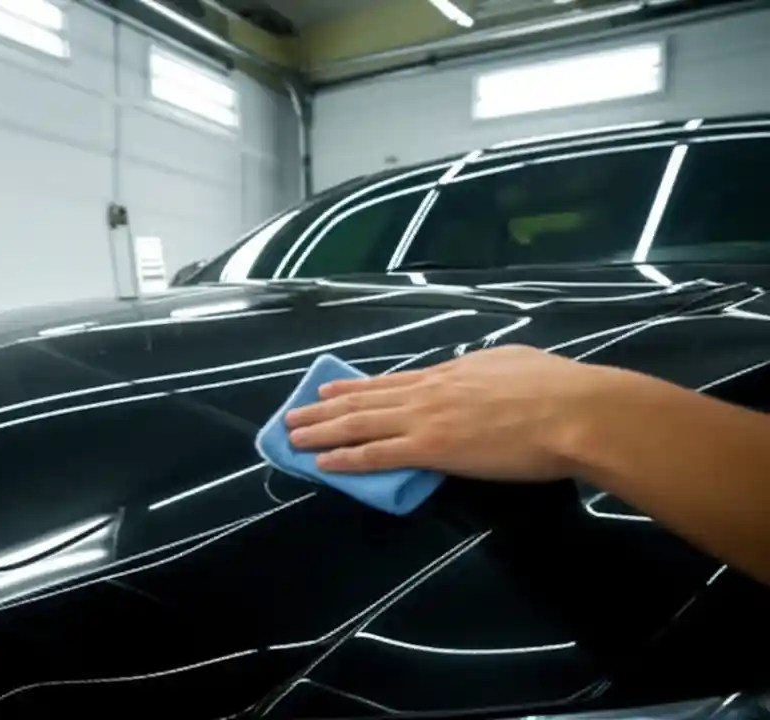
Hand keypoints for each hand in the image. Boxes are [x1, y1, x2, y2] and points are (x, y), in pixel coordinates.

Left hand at [285, 345, 621, 479]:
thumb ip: (485, 369)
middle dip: (323, 409)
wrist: (575, 412)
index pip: (390, 381)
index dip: (354, 387)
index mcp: (449, 372)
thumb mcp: (512, 363)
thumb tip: (476, 373)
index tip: (327, 389)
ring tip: (293, 437)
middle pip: (364, 400)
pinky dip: (345, 458)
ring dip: (322, 431)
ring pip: (359, 424)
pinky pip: (376, 454)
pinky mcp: (431, 449)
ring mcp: (426, 419)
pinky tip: (323, 463)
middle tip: (293, 416)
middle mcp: (428, 392)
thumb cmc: (558, 388)